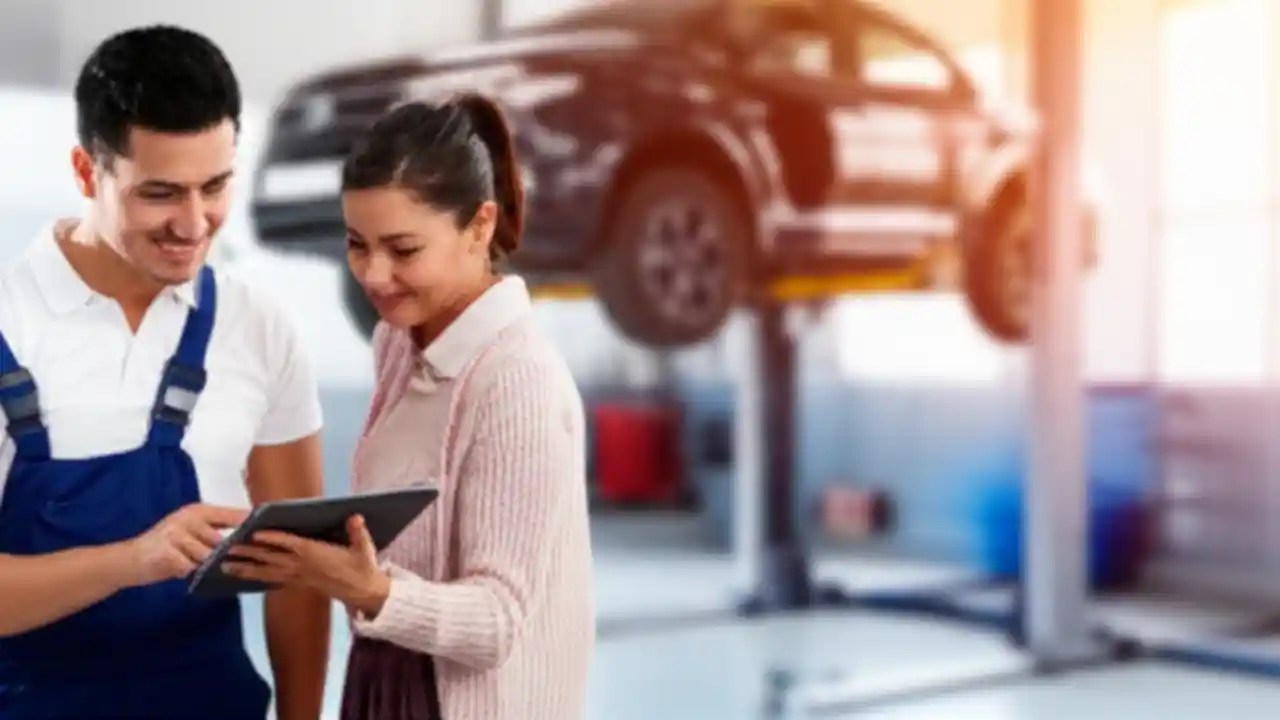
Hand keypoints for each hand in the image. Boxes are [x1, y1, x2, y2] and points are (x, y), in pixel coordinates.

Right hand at [122, 503, 247, 587]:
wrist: (129, 560)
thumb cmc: (168, 547)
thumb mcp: (191, 532)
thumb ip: (215, 532)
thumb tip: (249, 538)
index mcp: (198, 511)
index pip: (232, 515)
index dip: (250, 524)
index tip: (272, 531)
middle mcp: (188, 518)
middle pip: (221, 542)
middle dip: (228, 555)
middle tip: (238, 563)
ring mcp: (176, 534)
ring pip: (205, 557)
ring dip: (204, 566)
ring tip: (199, 567)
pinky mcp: (167, 553)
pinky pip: (189, 568)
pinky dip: (188, 573)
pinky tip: (181, 572)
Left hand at [223, 515, 390, 616]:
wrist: (363, 592)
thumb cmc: (363, 567)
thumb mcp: (364, 549)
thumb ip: (357, 532)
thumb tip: (355, 516)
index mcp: (316, 555)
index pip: (289, 544)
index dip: (272, 539)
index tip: (254, 533)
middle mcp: (302, 566)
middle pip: (270, 559)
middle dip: (248, 554)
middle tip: (225, 549)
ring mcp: (298, 576)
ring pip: (267, 573)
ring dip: (245, 569)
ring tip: (224, 567)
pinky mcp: (298, 583)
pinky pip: (272, 580)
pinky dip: (257, 577)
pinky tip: (244, 576)